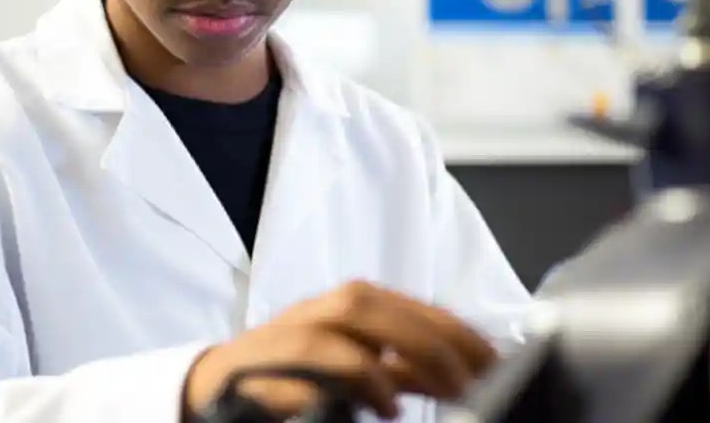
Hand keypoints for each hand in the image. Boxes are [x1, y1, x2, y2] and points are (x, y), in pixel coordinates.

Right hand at [182, 281, 497, 420]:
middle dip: (430, 337)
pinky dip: (343, 382)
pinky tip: (380, 405)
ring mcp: (280, 338)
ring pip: (335, 323)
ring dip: (388, 354)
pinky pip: (300, 366)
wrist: (212, 392)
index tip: (497, 360)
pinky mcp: (255, 371)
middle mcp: (311, 314)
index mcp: (340, 310)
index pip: (403, 303)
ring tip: (426, 393)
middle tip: (474, 380)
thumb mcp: (356, 372)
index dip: (454, 328)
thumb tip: (465, 374)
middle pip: (369, 304)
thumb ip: (402, 369)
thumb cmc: (291, 380)